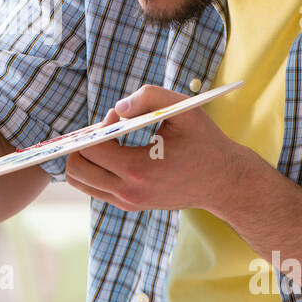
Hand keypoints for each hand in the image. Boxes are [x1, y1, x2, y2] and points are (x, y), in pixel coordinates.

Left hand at [64, 84, 254, 214]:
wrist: (225, 182)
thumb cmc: (205, 142)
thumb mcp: (183, 109)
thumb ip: (148, 96)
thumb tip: (118, 108)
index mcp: (138, 170)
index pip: (90, 148)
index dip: (98, 127)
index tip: (119, 116)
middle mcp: (128, 192)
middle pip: (76, 168)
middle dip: (84, 144)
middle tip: (109, 129)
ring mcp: (127, 202)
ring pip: (81, 181)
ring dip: (87, 157)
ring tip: (111, 141)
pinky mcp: (130, 205)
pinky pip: (95, 187)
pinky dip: (96, 168)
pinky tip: (119, 152)